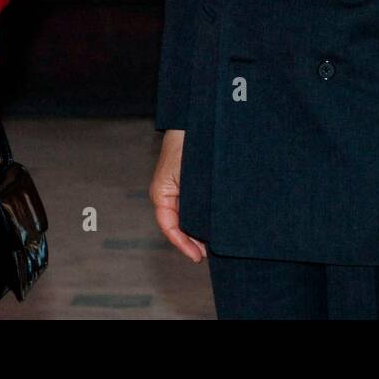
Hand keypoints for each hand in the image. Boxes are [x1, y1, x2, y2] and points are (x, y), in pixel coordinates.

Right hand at [150, 130, 206, 261]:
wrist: (194, 121)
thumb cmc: (186, 142)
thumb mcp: (182, 176)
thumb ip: (187, 201)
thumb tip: (200, 227)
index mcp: (162, 194)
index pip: (170, 228)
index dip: (183, 244)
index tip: (197, 256)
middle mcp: (170, 194)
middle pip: (180, 226)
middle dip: (194, 241)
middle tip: (210, 253)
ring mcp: (181, 190)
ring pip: (189, 218)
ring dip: (200, 231)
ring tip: (215, 244)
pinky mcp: (193, 184)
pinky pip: (196, 207)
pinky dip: (205, 218)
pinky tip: (216, 224)